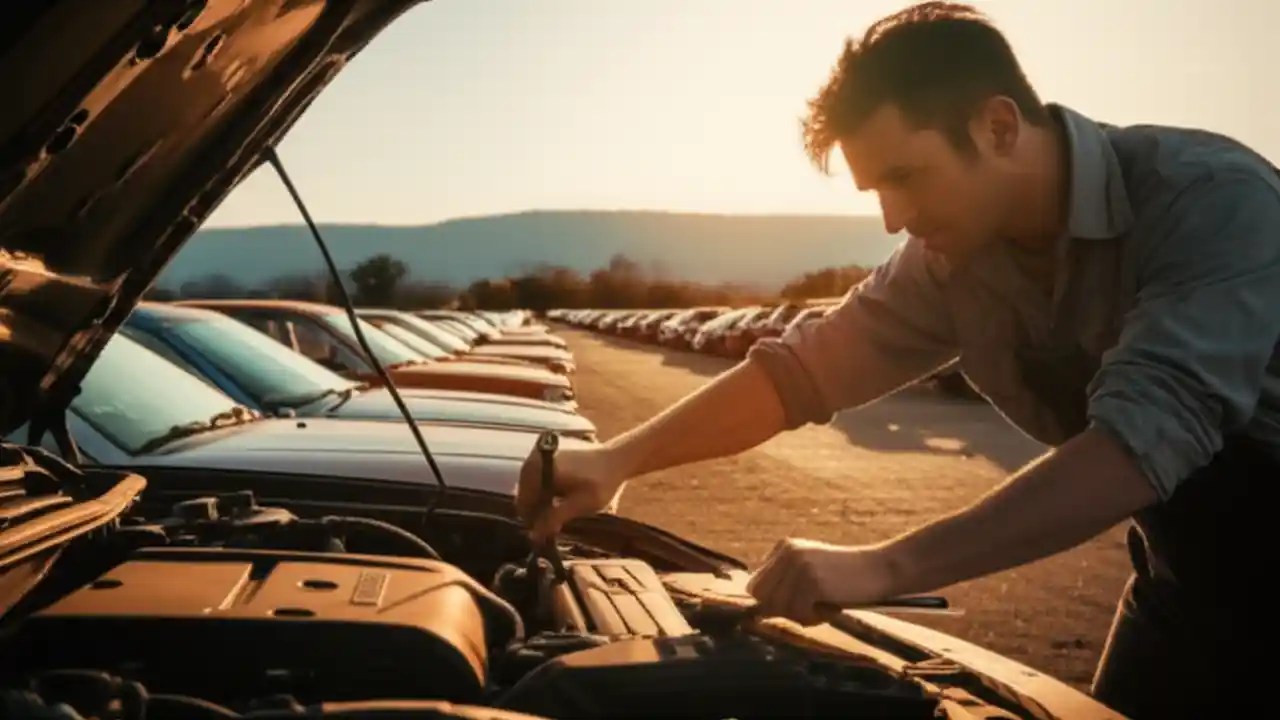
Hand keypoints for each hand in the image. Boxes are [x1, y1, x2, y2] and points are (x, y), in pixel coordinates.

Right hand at [515, 443, 623, 542]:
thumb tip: (533, 537)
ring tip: (560, 516)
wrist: (616, 459)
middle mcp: (532, 462)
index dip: (533, 523)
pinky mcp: (545, 459)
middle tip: (555, 527)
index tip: (545, 536)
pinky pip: (538, 483)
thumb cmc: (600, 482)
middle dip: (537, 514)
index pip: (524, 504)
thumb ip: (554, 518)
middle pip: (525, 498)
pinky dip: (545, 495)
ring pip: (531, 492)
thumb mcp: (579, 504)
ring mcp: (537, 459)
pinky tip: (561, 503)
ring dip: (542, 505)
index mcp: (538, 470)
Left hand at [745, 538, 896, 625]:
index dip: (772, 602)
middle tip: (810, 609)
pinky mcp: (812, 582)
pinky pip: (798, 614)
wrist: (881, 568)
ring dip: (801, 616)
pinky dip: (814, 619)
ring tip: (824, 607)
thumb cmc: (846, 577)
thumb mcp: (809, 569)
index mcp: (783, 547)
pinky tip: (831, 609)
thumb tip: (758, 610)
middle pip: (763, 597)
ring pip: (779, 608)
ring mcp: (799, 566)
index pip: (756, 585)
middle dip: (783, 610)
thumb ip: (784, 583)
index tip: (796, 605)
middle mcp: (787, 552)